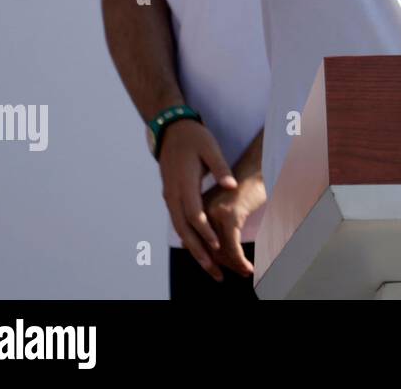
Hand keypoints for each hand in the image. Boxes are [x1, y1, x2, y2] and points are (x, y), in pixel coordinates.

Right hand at [158, 118, 236, 280]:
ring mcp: (169, 197)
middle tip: (212, 270)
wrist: (171, 130)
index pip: (194, 214)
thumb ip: (220, 167)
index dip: (205, 232)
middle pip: (184, 229)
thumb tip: (231, 184)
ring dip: (192, 249)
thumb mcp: (210, 148)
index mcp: (184, 183)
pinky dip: (187, 237)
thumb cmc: (194, 138)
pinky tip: (197, 248)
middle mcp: (173, 194)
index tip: (218, 247)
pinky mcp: (171, 197)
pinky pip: (178, 222)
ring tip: (208, 267)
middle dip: (198, 251)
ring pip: (179, 229)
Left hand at [203, 176, 264, 277]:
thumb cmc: (245, 187)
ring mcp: (215, 214)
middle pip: (206, 249)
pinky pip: (232, 246)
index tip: (215, 271)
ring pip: (220, 251)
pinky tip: (248, 266)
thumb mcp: (226, 204)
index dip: (205, 260)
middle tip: (228, 276)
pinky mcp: (229, 215)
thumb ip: (215, 222)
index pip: (196, 243)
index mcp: (197, 211)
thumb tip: (215, 250)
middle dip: (217, 267)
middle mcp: (202, 213)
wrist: (257, 168)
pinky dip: (240, 260)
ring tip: (245, 271)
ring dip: (233, 265)